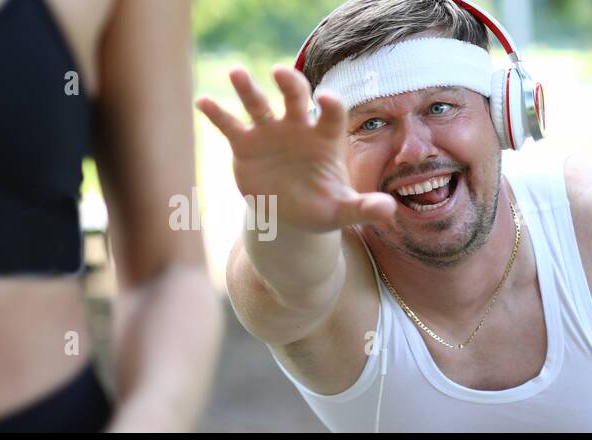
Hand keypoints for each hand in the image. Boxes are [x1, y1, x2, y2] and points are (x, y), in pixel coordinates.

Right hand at [196, 66, 395, 233]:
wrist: (289, 215)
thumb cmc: (321, 207)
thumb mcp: (342, 211)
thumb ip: (365, 208)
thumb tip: (389, 209)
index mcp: (324, 138)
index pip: (331, 114)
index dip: (329, 105)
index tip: (325, 98)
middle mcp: (297, 127)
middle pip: (294, 97)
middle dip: (289, 84)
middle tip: (280, 72)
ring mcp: (269, 132)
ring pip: (258, 105)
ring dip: (247, 88)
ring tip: (236, 72)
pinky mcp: (245, 144)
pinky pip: (230, 125)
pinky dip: (216, 113)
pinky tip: (202, 101)